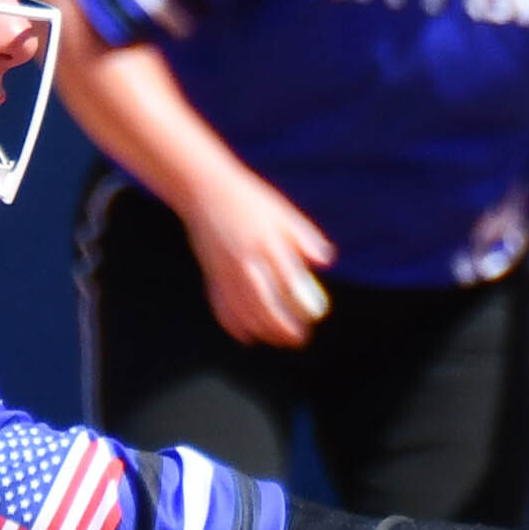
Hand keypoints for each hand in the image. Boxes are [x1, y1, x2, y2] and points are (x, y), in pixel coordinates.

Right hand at [189, 176, 336, 348]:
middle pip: (264, 303)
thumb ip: (304, 237)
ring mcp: (224, 269)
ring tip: (278, 340)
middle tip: (298, 339)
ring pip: (243, 310)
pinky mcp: (211, 274)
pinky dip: (234, 324)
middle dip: (282, 327)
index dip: (301, 306)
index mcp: (266, 242)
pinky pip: (221, 305)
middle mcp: (245, 259)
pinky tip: (248, 335)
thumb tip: (325, 260)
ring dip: (262, 330)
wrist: (204, 189)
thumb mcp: (281, 212)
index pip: (288, 283)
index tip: (313, 320)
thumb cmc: (248, 199)